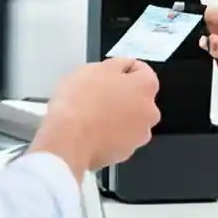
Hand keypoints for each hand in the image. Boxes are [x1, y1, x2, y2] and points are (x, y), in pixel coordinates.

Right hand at [32, 59, 159, 178]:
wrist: (68, 140)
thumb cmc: (80, 103)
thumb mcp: (95, 68)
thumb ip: (116, 64)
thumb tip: (122, 67)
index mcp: (145, 88)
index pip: (143, 71)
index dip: (123, 69)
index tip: (110, 73)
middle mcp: (149, 113)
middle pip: (138, 98)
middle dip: (122, 95)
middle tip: (98, 93)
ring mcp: (138, 136)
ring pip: (130, 120)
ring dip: (117, 115)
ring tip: (92, 113)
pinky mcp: (124, 153)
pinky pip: (120, 138)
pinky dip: (110, 133)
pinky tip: (91, 129)